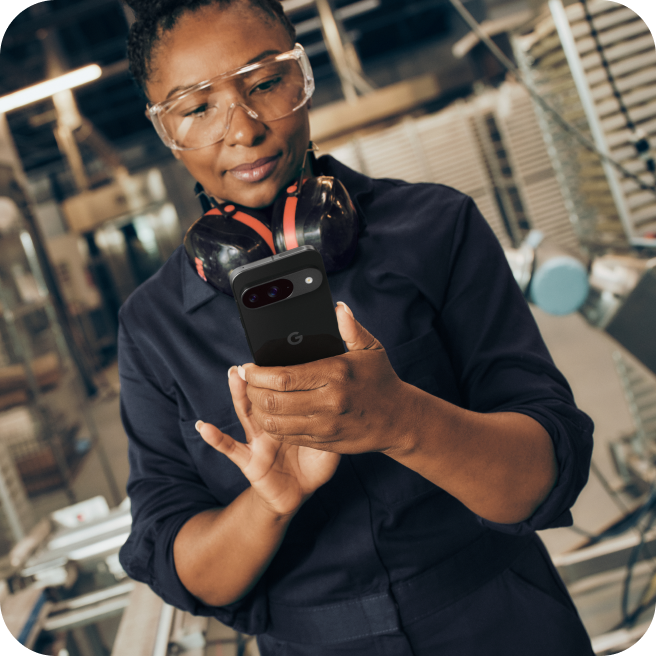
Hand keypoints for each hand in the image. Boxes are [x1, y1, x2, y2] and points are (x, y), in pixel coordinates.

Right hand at [196, 368, 339, 516]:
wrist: (299, 492)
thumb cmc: (315, 461)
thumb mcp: (331, 436)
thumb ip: (334, 415)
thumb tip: (346, 389)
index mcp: (292, 413)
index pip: (286, 388)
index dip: (282, 373)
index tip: (281, 349)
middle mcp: (272, 422)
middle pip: (263, 394)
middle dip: (258, 377)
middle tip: (256, 356)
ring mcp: (258, 439)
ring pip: (247, 412)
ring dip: (238, 394)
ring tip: (233, 374)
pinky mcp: (249, 460)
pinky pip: (230, 449)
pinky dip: (216, 438)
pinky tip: (204, 427)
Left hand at [238, 302, 415, 455]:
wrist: (399, 420)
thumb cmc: (381, 380)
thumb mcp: (371, 350)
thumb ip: (351, 329)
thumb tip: (337, 308)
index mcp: (335, 374)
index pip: (283, 377)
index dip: (257, 374)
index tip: (247, 367)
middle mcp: (328, 402)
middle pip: (273, 401)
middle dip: (251, 391)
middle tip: (246, 381)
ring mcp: (325, 425)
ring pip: (275, 422)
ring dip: (257, 410)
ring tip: (253, 396)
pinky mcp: (324, 441)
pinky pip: (287, 436)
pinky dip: (272, 426)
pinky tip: (269, 414)